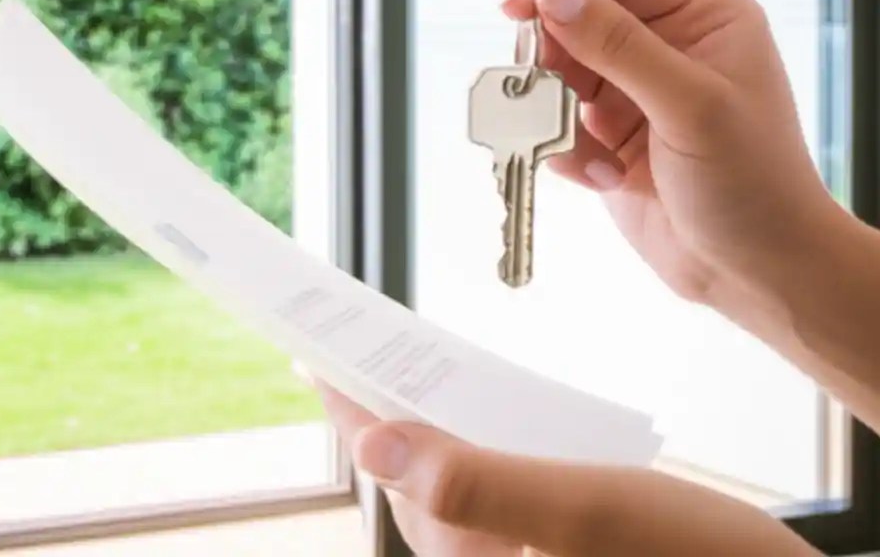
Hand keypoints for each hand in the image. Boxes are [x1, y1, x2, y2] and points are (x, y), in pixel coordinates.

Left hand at [319, 387, 818, 556]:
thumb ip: (473, 482)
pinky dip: (471, 449)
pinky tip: (479, 419)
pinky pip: (485, 492)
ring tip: (405, 375)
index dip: (349, 409)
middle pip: (408, 478)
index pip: (389, 471)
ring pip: (444, 485)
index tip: (312, 356)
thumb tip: (378, 444)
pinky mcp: (544, 551)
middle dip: (378, 413)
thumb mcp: (579, 510)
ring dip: (423, 429)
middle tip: (353, 354)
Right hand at [501, 0, 846, 333]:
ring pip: (561, 75)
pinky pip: (560, 125)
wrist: (755, 273)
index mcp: (704, 16)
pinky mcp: (611, 139)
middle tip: (539, 93)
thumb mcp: (689, 106)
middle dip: (553, 58)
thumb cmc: (752, 184)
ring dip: (559, 114)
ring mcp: (636, 93)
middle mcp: (669, 46)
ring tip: (588, 153)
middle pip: (579, 18)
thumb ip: (618, 45)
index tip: (515, 9)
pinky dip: (567, 151)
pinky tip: (604, 177)